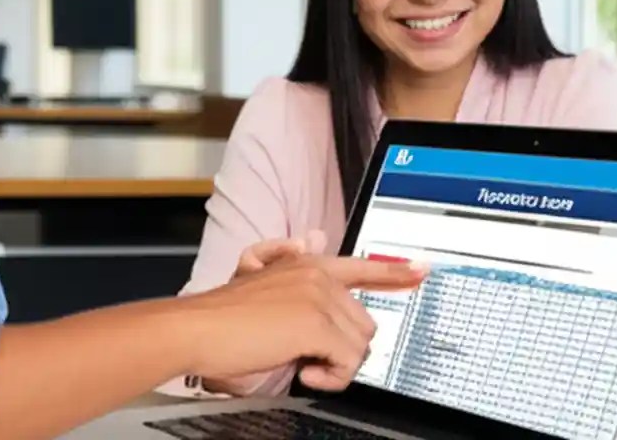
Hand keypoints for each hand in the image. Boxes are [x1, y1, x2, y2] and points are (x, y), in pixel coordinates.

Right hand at [183, 253, 426, 391]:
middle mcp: (317, 275)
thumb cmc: (220, 315)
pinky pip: (347, 362)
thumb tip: (313, 238)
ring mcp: (319, 298)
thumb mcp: (257, 281)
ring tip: (302, 364)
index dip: (394, 271)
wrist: (195, 329)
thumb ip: (286, 262)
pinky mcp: (317, 325)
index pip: (360, 266)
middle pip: (363, 321)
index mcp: (306, 265)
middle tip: (307, 357)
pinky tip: (305, 373)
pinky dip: (331, 378)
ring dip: (335, 365)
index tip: (420, 270)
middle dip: (342, 348)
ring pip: (359, 344)